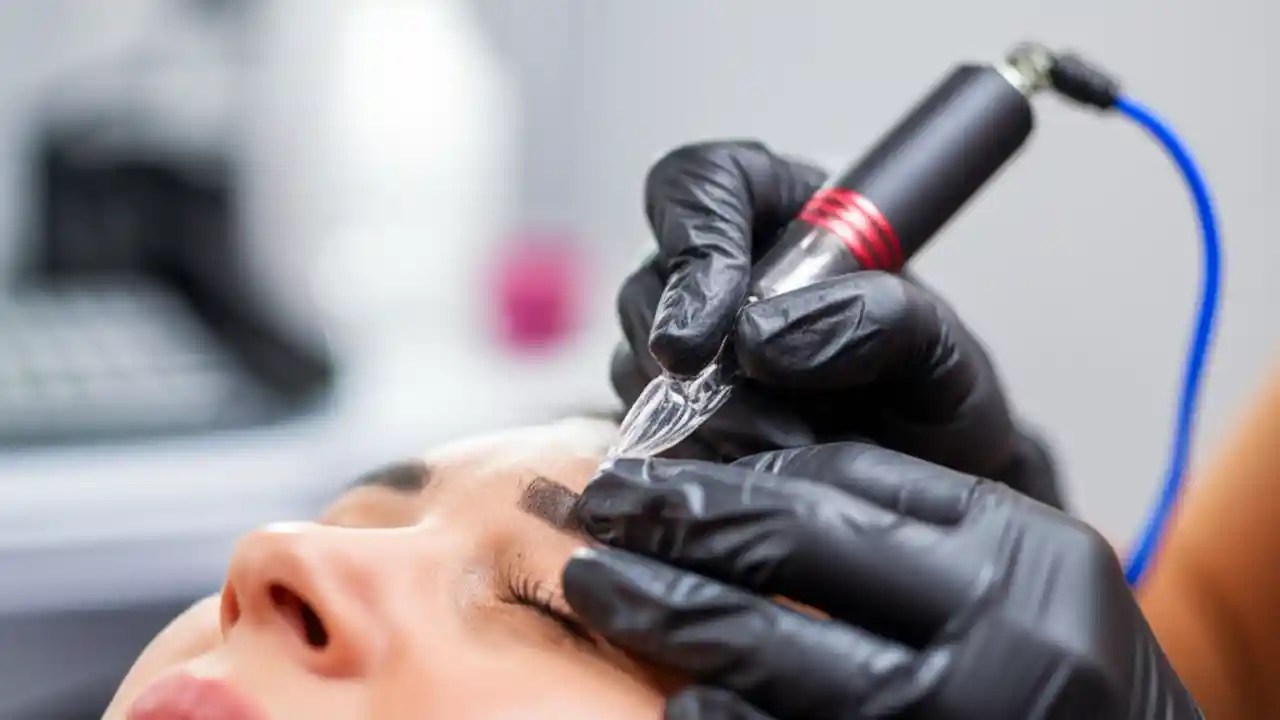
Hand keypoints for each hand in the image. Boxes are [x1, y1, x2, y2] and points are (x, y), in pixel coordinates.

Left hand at [563, 444, 1200, 719]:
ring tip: (595, 582)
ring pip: (764, 649)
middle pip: (790, 542)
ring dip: (661, 608)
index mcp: (1017, 548)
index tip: (657, 461)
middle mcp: (992, 631)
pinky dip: (712, 717)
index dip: (731, 466)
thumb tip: (748, 473)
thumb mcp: (1015, 572)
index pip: (846, 476)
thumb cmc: (1066, 673)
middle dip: (675, 515)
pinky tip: (675, 697)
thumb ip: (908, 517)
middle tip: (598, 502)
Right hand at [614, 139, 1060, 506]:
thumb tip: (758, 337)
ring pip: (639, 366)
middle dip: (704, 365)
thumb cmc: (940, 401)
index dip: (696, 240)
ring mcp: (683, 345)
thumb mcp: (942, 347)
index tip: (719, 325)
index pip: (703, 183)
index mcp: (785, 213)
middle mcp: (718, 271)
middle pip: (651, 284)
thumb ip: (876, 318)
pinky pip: (650, 433)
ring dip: (711, 423)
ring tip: (799, 453)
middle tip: (777, 425)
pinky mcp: (669, 415)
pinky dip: (703, 461)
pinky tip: (764, 473)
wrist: (934, 485)